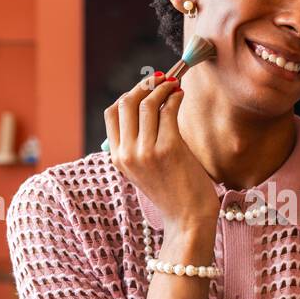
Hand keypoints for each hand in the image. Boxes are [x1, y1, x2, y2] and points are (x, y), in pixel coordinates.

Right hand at [103, 73, 218, 233]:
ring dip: (163, 88)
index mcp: (118, 158)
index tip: (144, 87)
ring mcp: (147, 151)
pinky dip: (175, 97)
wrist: (188, 219)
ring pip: (148, 103)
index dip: (128, 93)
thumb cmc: (172, 192)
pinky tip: (181, 96)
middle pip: (126, 102)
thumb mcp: (144, 170)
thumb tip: (147, 104)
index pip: (112, 113)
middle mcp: (128, 153)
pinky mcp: (169, 148)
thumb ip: (138, 143)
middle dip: (144, 85)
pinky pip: (168, 111)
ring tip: (175, 85)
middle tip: (160, 79)